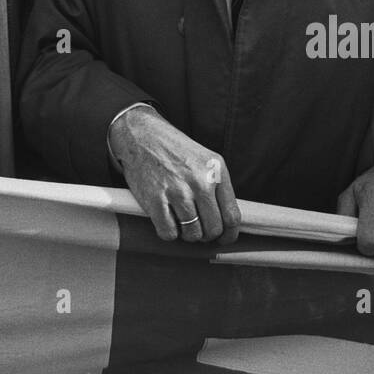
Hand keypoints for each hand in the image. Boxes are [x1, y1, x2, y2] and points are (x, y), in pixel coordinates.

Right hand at [109, 107, 239, 243]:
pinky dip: (168, 232)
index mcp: (216, 171)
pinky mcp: (155, 199)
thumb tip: (226, 223)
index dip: (228, 235)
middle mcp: (200, 181)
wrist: (141, 135)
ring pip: (192, 234)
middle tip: (197, 228)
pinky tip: (166, 218)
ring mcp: (177, 190)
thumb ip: (218, 188)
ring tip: (180, 220)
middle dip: (206, 235)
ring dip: (186, 234)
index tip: (222, 239)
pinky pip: (169, 233)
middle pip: (213, 229)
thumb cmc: (174, 150)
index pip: (232, 216)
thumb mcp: (205, 160)